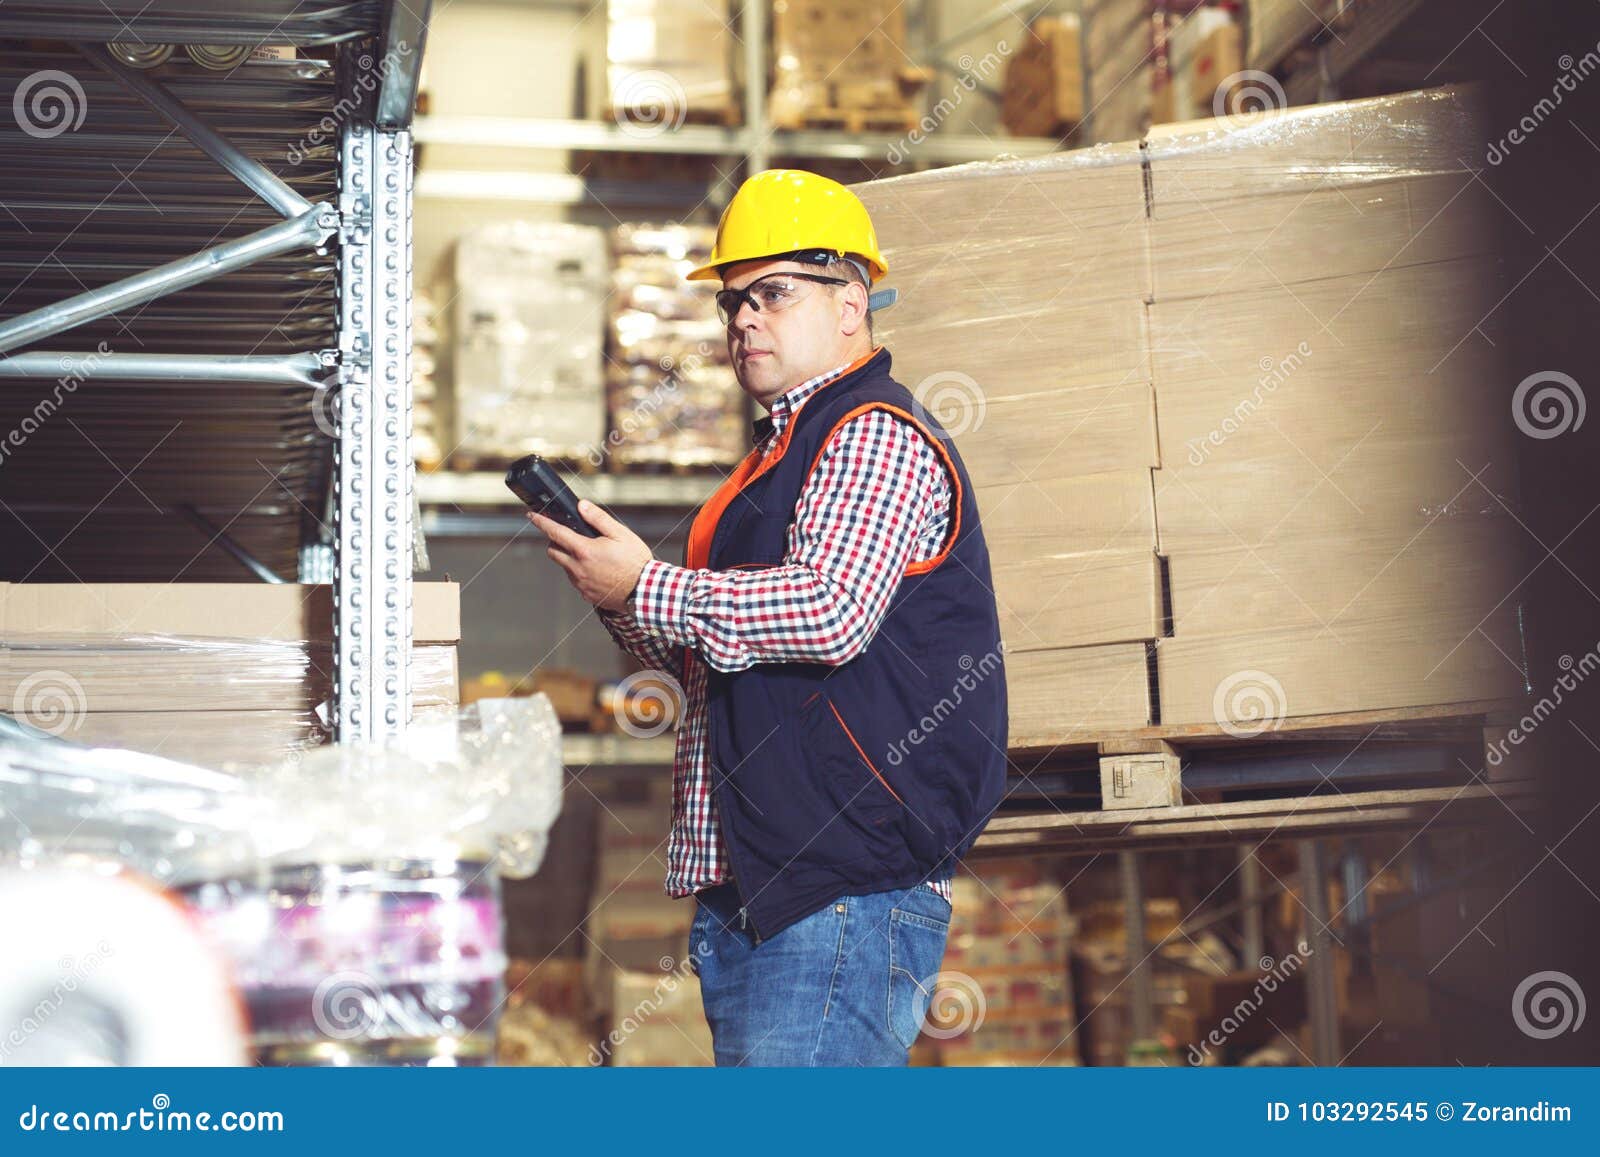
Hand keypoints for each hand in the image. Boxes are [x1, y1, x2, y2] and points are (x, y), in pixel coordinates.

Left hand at [528, 500, 653, 611]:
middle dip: (556, 542)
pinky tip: (599, 570)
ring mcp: (581, 584)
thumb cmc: (636, 562)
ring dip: (570, 558)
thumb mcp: (621, 534)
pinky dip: (580, 572)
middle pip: (553, 552)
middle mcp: (578, 568)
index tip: (532, 516)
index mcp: (584, 550)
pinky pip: (576, 580)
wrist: (644, 592)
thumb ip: (598, 519)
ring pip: (565, 566)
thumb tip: (582, 506)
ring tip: (593, 555)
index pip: (555, 533)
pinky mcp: (586, 595)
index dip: (541, 522)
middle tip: (571, 536)